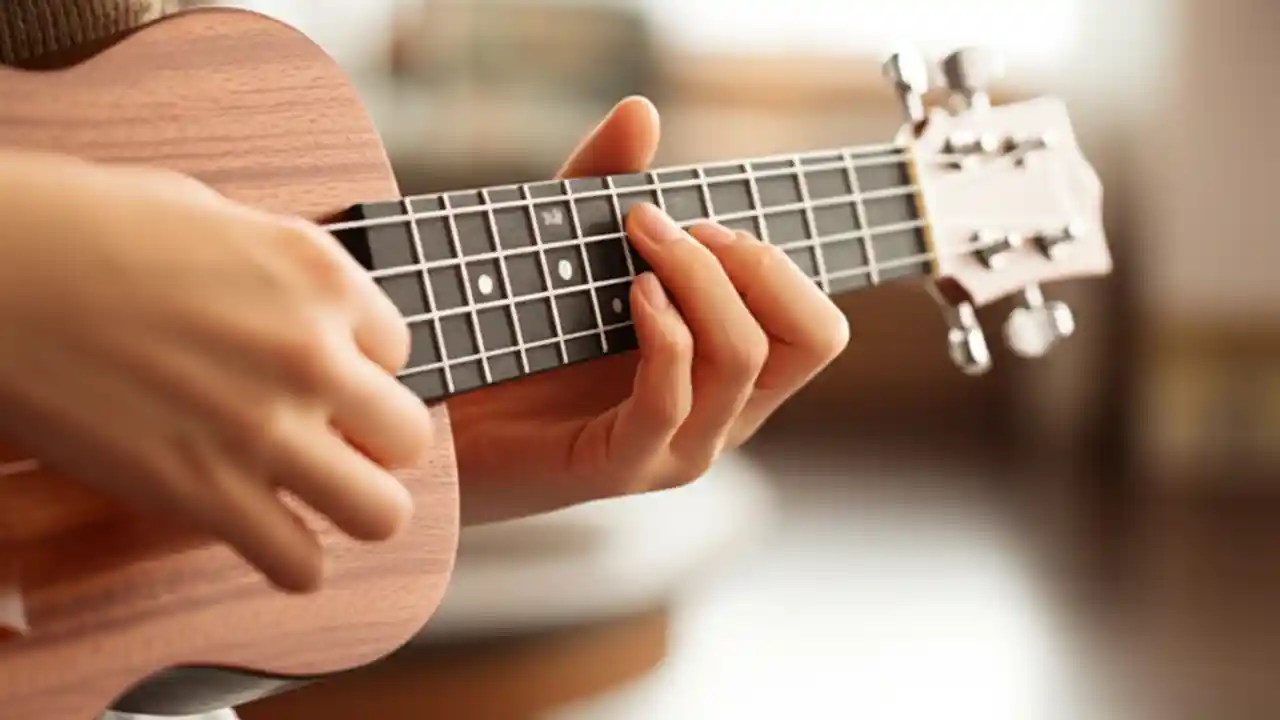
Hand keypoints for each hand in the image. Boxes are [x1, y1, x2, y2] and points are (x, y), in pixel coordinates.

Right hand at [0, 151, 432, 590]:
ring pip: (382, 513)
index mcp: (320, 276)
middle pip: (409, 437)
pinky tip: (266, 537)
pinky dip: (291, 561)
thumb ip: (281, 273)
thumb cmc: (84, 227)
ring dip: (354, 510)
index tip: (320, 378)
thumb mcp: (215, 216)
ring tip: (317, 499)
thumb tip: (310, 311)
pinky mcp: (206, 492)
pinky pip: (300, 564)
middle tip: (329, 443)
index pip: (399, 352)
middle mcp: (311, 352)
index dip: (359, 371)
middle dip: (373, 445)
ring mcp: (265, 427)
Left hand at [449, 97, 849, 523]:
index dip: (777, 264)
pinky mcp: (621, 466)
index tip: (705, 224)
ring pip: (743, 359)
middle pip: (809, 338)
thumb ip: (604, 183)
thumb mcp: (568, 250)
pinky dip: (663, 333)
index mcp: (728, 373)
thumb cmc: (515, 339)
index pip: (816, 328)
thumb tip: (641, 110)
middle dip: (753, 262)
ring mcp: (677, 448)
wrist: (444, 421)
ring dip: (699, 280)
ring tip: (640, 245)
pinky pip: (672, 398)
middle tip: (674, 230)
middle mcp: (722, 416)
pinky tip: (632, 294)